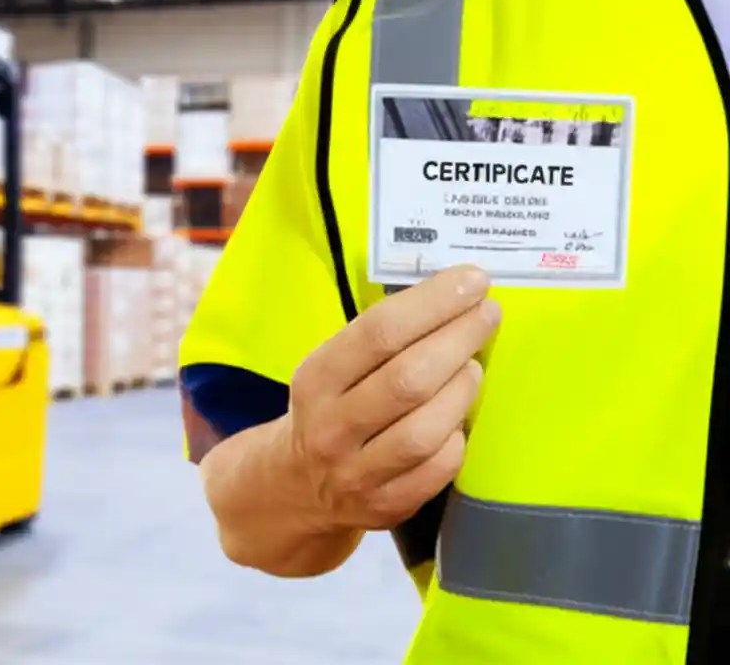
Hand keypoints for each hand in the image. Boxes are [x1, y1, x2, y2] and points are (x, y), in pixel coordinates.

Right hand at [288, 265, 499, 531]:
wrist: (297, 485)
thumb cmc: (329, 408)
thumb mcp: (330, 368)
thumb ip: (378, 341)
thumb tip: (452, 296)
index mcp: (315, 379)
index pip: (378, 333)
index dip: (433, 304)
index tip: (472, 281)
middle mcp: (330, 427)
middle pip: (408, 380)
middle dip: (458, 339)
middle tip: (488, 315)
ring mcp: (356, 471)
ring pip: (423, 430)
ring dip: (460, 390)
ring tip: (474, 366)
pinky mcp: (383, 505)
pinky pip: (435, 471)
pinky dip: (456, 438)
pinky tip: (458, 418)